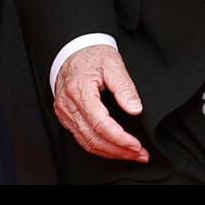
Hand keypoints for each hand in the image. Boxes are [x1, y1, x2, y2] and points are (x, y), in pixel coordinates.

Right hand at [54, 45, 148, 161]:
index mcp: (79, 91)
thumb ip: (125, 87)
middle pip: (94, 138)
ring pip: (87, 143)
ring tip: (131, 154)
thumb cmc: (92, 55)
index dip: (120, 139)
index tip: (137, 145)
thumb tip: (135, 108)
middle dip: (119, 150)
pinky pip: (82, 138)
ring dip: (111, 152)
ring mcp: (65, 112)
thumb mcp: (113, 64)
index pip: (100, 124)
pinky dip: (99, 147)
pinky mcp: (65, 116)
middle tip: (140, 154)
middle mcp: (68, 105)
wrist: (73, 50)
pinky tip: (114, 148)